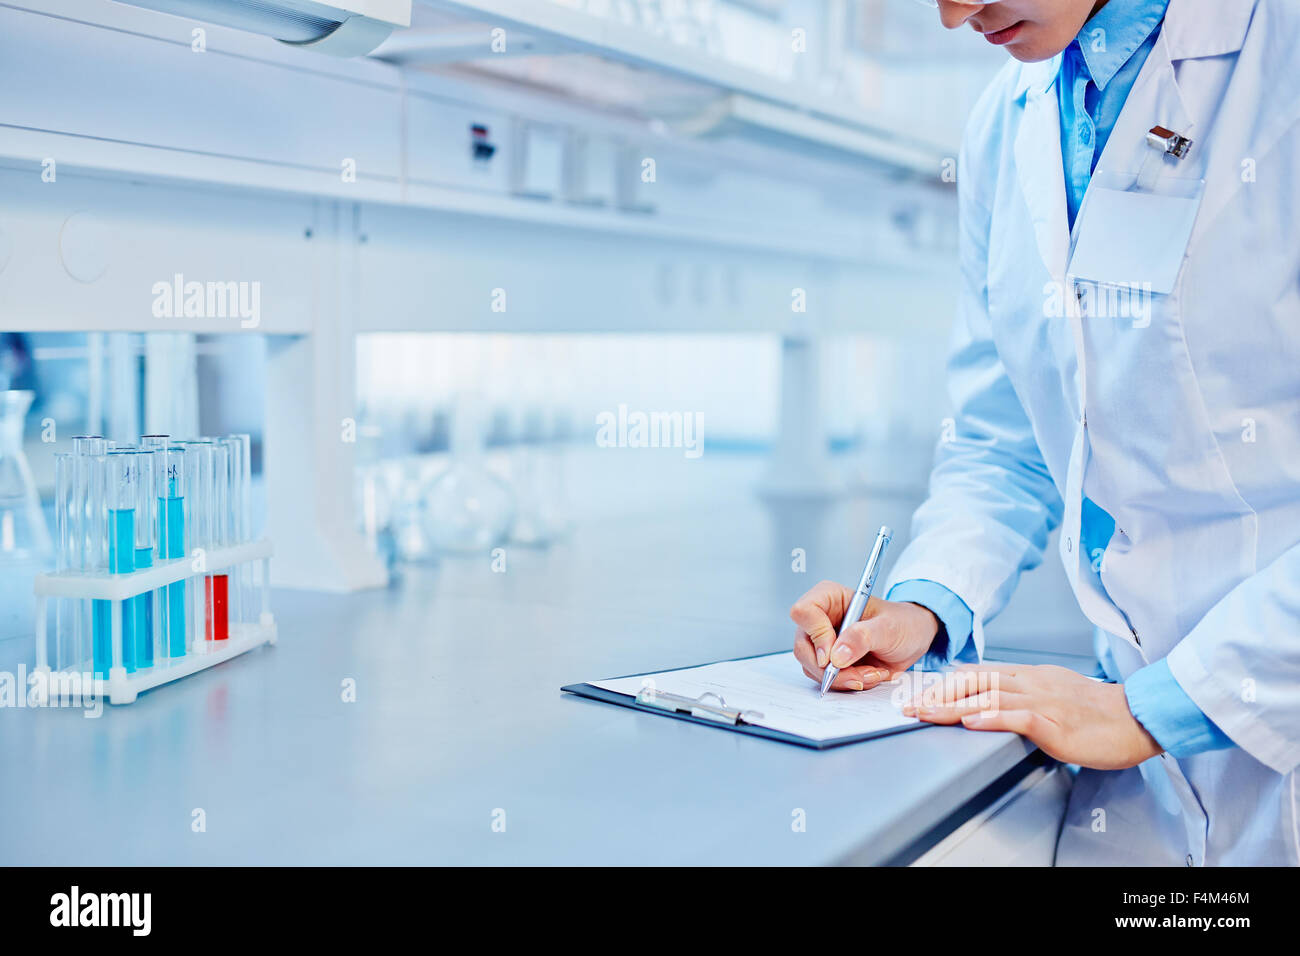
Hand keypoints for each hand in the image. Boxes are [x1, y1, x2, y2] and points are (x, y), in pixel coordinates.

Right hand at [790, 581, 940, 691]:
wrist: (913, 638)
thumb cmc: (902, 623)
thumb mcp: (888, 628)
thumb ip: (862, 638)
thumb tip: (836, 656)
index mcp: (830, 598)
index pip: (803, 612)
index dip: (816, 635)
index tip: (833, 655)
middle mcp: (820, 619)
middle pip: (803, 647)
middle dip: (831, 668)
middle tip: (860, 675)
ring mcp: (822, 641)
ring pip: (813, 667)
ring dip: (843, 678)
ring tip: (872, 672)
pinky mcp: (828, 661)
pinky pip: (825, 679)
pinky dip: (847, 683)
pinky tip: (869, 674)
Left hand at [902, 663, 1162, 769]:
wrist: (1136, 717)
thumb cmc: (1098, 711)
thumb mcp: (1053, 692)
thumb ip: (1023, 692)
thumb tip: (992, 697)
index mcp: (1029, 676)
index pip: (978, 673)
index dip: (946, 682)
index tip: (921, 691)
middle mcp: (1030, 683)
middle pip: (974, 682)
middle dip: (938, 693)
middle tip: (910, 705)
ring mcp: (1041, 701)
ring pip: (988, 696)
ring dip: (952, 706)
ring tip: (926, 713)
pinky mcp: (1054, 722)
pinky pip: (1017, 717)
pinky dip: (991, 717)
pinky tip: (971, 721)